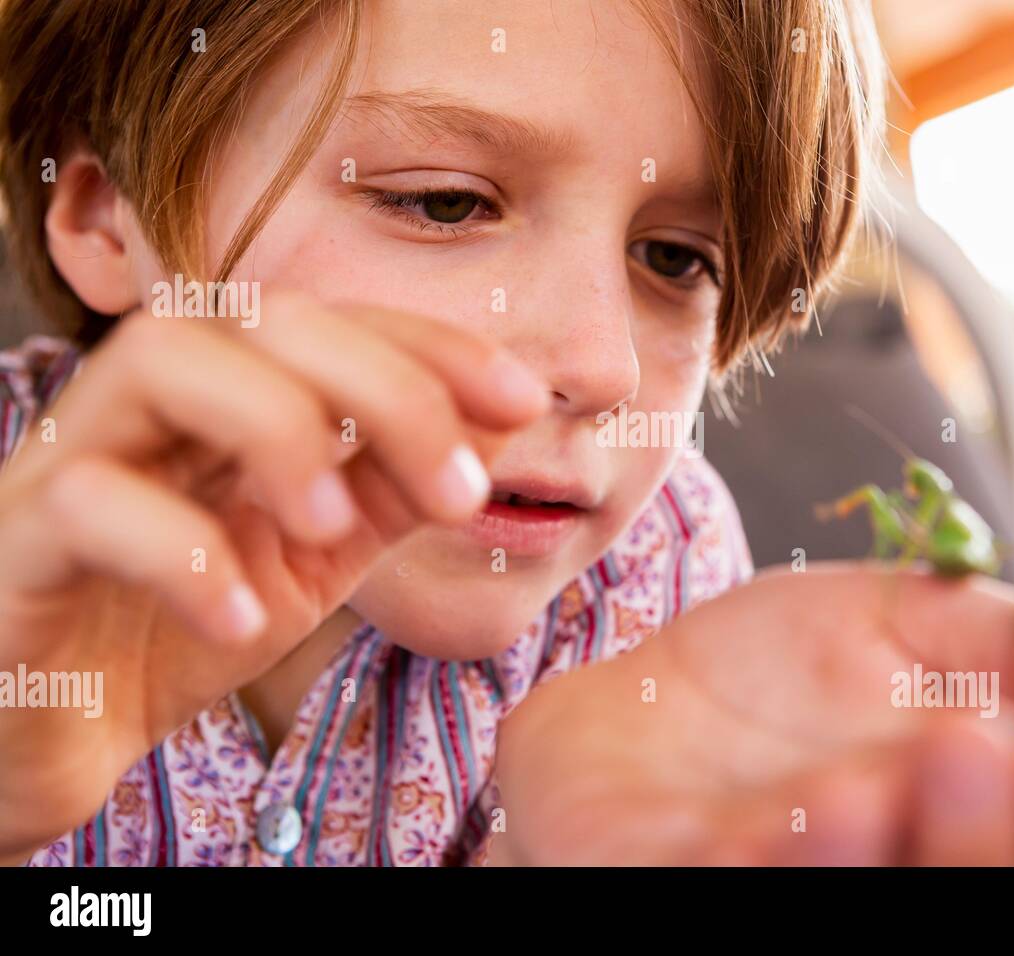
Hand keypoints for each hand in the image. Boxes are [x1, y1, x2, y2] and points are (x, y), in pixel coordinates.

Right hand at [0, 291, 547, 858]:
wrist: (57, 727)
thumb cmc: (185, 623)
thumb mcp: (320, 555)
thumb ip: (398, 486)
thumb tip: (503, 421)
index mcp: (226, 394)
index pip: (333, 321)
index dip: (433, 342)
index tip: (526, 400)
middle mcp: (150, 402)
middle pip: (257, 314)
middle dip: (382, 383)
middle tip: (459, 489)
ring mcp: (73, 457)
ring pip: (158, 360)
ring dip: (279, 429)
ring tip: (335, 527)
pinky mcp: (15, 541)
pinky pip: (86, 504)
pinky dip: (185, 553)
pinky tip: (245, 616)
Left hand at [491, 563, 1013, 864]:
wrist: (640, 699)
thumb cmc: (778, 674)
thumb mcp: (896, 624)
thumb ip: (999, 638)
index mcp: (965, 802)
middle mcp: (898, 858)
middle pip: (966, 880)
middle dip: (974, 834)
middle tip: (964, 749)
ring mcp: (796, 884)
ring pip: (852, 899)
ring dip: (859, 856)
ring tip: (856, 792)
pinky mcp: (691, 890)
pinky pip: (729, 891)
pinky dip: (753, 867)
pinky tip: (753, 832)